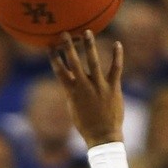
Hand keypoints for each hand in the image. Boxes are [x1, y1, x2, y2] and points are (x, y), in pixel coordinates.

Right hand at [50, 31, 123, 147]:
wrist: (103, 136)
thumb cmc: (86, 124)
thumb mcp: (74, 107)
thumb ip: (71, 90)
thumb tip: (69, 76)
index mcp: (72, 92)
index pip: (59, 71)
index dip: (54, 57)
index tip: (50, 45)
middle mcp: (84, 86)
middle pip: (74, 62)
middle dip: (68, 47)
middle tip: (64, 32)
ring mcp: (99, 86)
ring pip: (93, 62)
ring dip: (89, 46)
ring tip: (87, 31)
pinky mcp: (113, 88)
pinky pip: (115, 68)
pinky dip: (117, 56)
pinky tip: (118, 44)